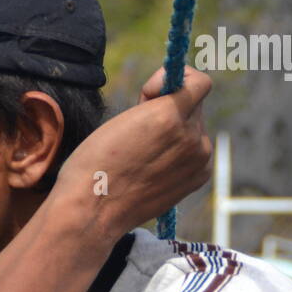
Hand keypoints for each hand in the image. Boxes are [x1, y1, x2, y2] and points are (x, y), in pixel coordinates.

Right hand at [50, 65, 212, 237]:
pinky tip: (153, 165)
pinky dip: (180, 151)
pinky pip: (196, 150)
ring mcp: (199, 160)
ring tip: (143, 151)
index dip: (172, 80)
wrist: (93, 210)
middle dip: (170, 108)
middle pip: (192, 106)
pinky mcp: (198, 177)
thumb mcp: (122, 119)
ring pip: (194, 129)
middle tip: (139, 128)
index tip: (150, 93)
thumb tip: (176, 98)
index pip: (197, 82)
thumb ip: (156, 105)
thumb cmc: (95, 162)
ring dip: (175, 131)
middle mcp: (192, 137)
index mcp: (170, 117)